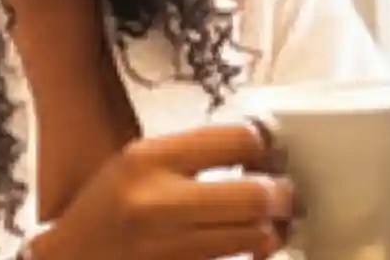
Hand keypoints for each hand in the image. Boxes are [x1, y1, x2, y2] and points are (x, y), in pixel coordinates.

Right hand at [28, 123, 292, 259]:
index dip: (265, 148)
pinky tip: (246, 251)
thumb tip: (260, 147)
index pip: (239, 141)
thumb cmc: (105, 213)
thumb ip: (192, 153)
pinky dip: (249, 257)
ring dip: (272, 232)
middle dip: (281, 196)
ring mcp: (166, 248)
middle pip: (256, 196)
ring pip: (256, 238)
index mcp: (149, 159)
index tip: (270, 156)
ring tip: (269, 226)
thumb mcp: (137, 164)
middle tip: (284, 197)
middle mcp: (157, 202)